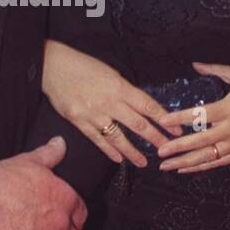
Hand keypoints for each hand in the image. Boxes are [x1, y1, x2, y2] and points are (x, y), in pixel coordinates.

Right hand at [42, 39, 168, 166]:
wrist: (54, 68)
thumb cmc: (84, 66)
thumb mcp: (110, 73)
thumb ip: (124, 91)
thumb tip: (139, 107)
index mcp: (120, 87)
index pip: (147, 106)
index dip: (163, 119)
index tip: (175, 129)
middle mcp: (109, 102)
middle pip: (137, 124)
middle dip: (155, 138)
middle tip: (167, 149)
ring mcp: (94, 114)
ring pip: (118, 137)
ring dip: (133, 152)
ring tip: (144, 162)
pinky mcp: (79, 122)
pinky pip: (97, 139)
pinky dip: (108, 150)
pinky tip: (118, 159)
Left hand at [154, 61, 229, 171]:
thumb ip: (217, 70)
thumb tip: (195, 64)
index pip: (201, 115)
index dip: (180, 118)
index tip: (164, 120)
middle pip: (200, 141)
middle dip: (178, 147)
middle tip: (159, 150)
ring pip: (206, 157)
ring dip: (184, 162)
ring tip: (165, 165)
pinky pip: (216, 163)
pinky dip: (199, 168)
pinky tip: (184, 169)